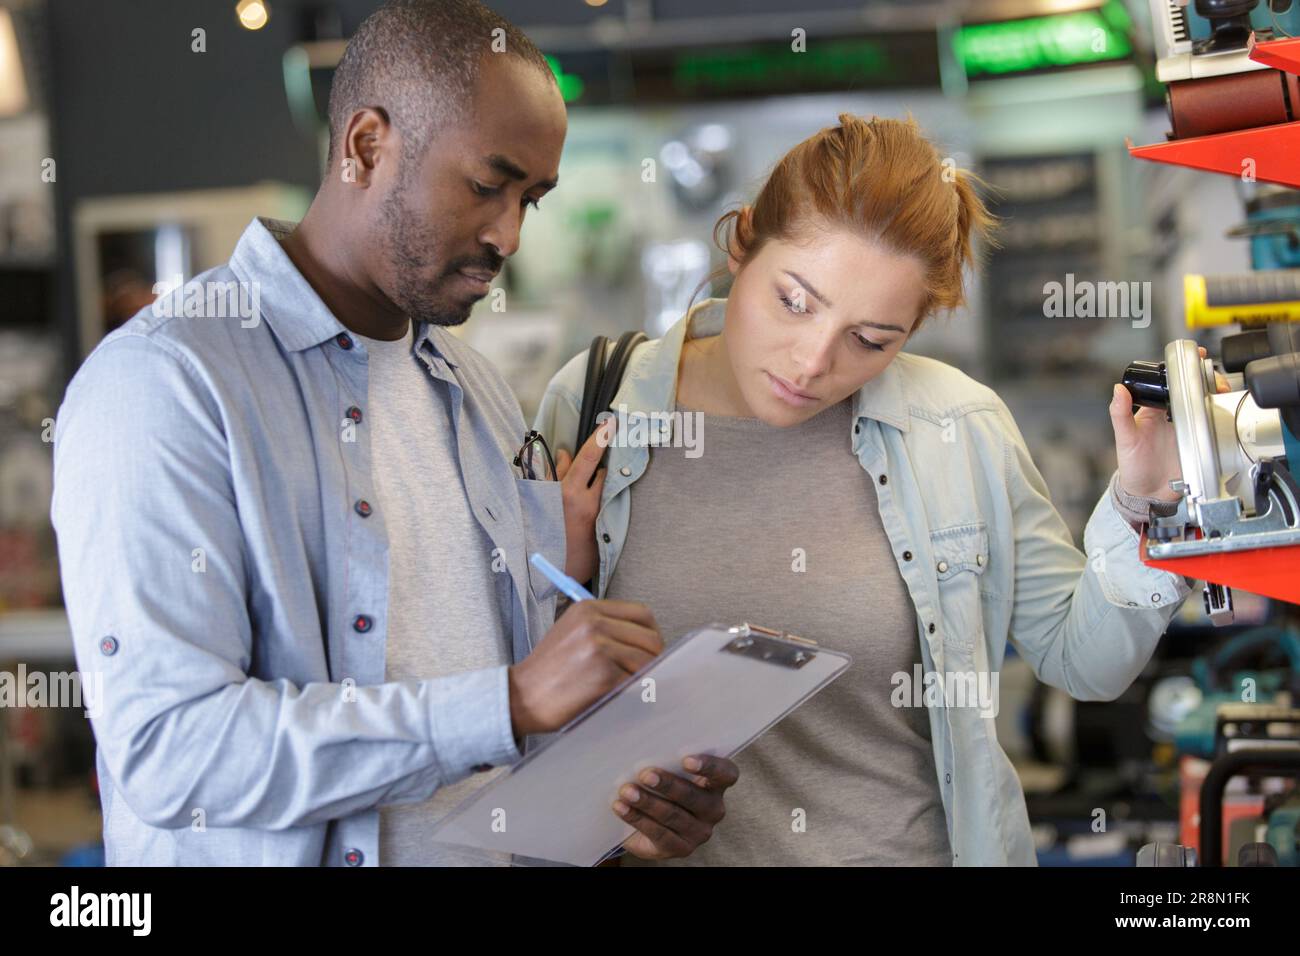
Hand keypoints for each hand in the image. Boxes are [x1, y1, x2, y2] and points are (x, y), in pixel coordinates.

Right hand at [508, 598, 660, 736]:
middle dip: (653, 658)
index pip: (642, 614)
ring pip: (647, 661)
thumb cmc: (549, 670)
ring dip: (642, 677)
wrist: (522, 697)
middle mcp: (595, 623)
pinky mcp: (603, 674)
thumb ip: (607, 627)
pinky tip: (616, 695)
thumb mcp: (573, 632)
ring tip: (626, 686)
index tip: (648, 650)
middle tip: (644, 673)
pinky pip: (636, 682)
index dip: (651, 634)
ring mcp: (599, 647)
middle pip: (650, 637)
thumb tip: (647, 639)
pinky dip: (632, 692)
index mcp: (589, 608)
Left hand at [554, 419, 611, 583]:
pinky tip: (557, 456)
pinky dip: (554, 466)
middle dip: (600, 438)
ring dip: (574, 456)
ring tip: (588, 442)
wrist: (548, 576)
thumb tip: (606, 484)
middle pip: (588, 457)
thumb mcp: (599, 536)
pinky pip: (546, 473)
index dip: (614, 462)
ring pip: (565, 463)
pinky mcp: (535, 496)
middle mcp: (569, 496)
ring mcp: (550, 494)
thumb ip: (603, 508)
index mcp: (590, 507)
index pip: (606, 474)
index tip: (620, 437)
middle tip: (609, 422)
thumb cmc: (579, 561)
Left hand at [615, 754, 739, 859]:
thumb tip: (640, 744)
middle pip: (695, 797)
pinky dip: (637, 819)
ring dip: (648, 802)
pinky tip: (621, 808)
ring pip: (674, 816)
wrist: (648, 822)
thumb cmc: (660, 786)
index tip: (685, 759)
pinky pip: (660, 834)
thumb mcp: (666, 770)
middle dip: (668, 785)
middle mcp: (713, 809)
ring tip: (626, 791)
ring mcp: (699, 832)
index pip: (726, 773)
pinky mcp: (682, 848)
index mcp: (716, 784)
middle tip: (645, 774)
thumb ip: (664, 758)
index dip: (710, 766)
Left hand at [1109, 345, 1229, 500]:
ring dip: (1216, 395)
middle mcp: (1172, 416)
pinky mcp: (1201, 441)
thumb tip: (1117, 390)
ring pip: (1206, 404)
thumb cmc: (1133, 467)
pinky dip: (1222, 416)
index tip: (1192, 358)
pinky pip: (1214, 425)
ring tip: (1220, 391)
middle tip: (1213, 378)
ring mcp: (1189, 428)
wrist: (1149, 494)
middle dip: (1205, 379)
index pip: (1167, 383)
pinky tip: (1224, 411)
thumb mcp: (1124, 439)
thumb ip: (1120, 415)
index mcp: (1153, 410)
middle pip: (1192, 390)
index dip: (1180, 369)